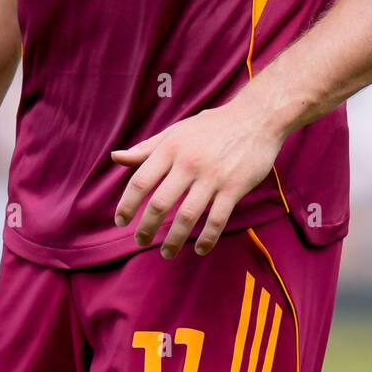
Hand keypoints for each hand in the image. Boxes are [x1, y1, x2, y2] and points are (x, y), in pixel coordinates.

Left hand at [111, 95, 283, 258]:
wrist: (255, 118)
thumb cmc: (211, 126)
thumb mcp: (176, 131)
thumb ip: (146, 148)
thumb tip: (116, 157)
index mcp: (171, 148)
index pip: (140, 181)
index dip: (126, 204)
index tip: (120, 220)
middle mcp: (188, 163)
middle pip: (159, 203)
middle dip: (146, 228)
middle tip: (141, 241)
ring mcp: (212, 176)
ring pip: (186, 216)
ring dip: (174, 240)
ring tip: (167, 253)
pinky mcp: (234, 187)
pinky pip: (217, 219)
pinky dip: (207, 238)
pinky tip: (201, 249)